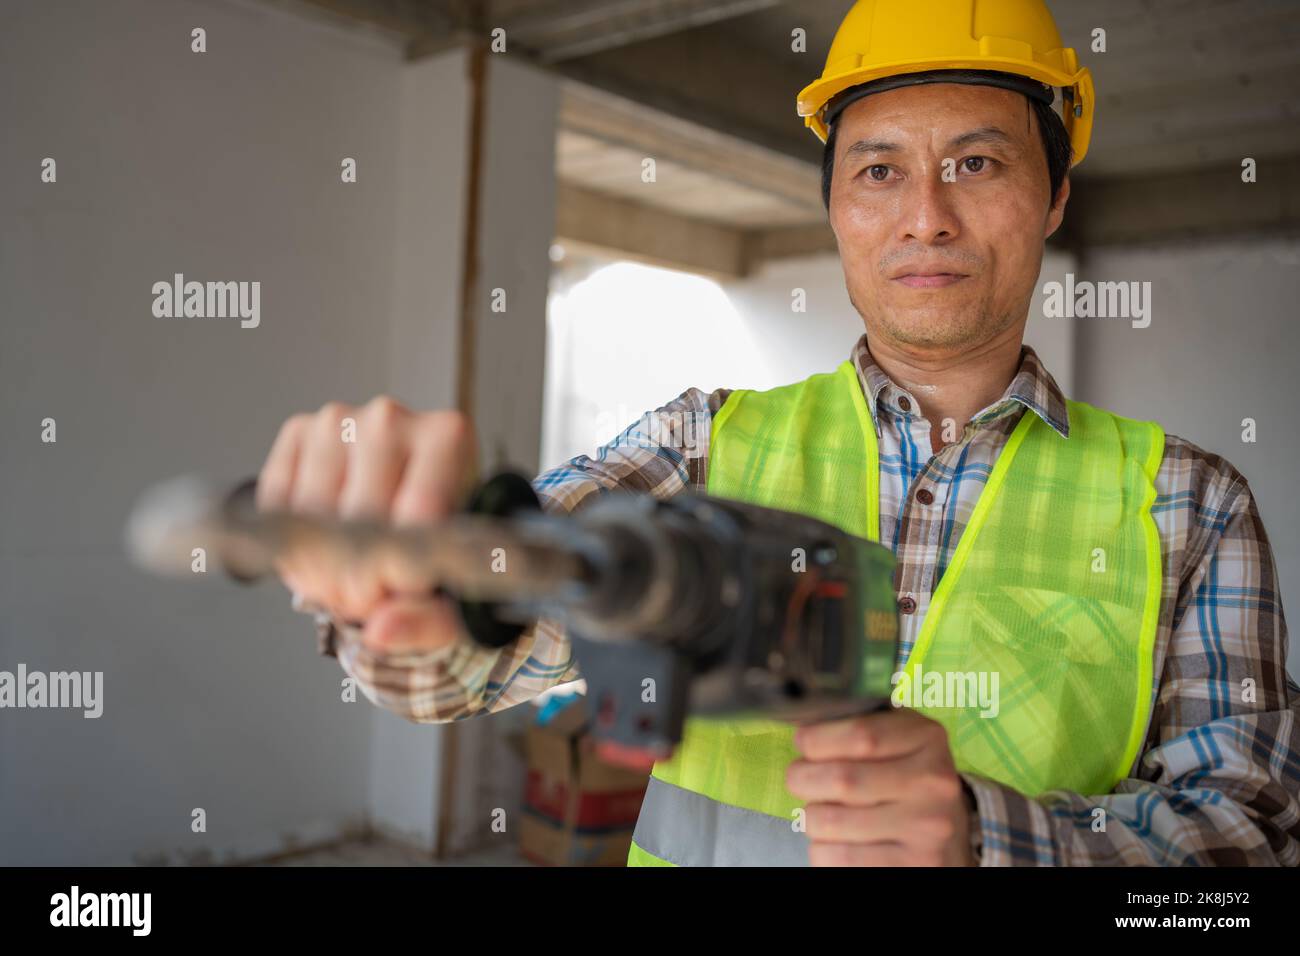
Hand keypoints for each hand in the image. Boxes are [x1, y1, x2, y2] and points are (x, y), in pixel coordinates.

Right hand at [256, 397, 477, 654]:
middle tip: (363, 602)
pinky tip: (319, 551)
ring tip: (341, 583)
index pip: (413, 517)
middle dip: (353, 580)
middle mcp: (391, 418)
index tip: (395, 600)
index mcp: (447, 437)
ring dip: (316, 566)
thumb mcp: (456, 588)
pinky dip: (291, 540)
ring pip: (311, 513)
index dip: (397, 576)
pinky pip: (278, 501)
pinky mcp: (299, 432)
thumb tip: (380, 630)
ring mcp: (339, 420)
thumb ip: (430, 618)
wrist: (417, 504)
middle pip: (358, 518)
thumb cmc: (442, 538)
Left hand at [787, 708, 975, 865]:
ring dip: (811, 817)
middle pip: (841, 779)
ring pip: (829, 821)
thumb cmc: (903, 778)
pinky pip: (836, 858)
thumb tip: (802, 724)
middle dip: (802, 778)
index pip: (860, 733)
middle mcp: (934, 782)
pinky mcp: (911, 865)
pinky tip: (838, 840)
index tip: (803, 742)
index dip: (817, 738)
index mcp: (927, 738)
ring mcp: (926, 828)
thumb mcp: (897, 739)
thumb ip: (858, 725)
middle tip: (800, 779)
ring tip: (824, 811)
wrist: (946, 835)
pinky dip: (822, 848)